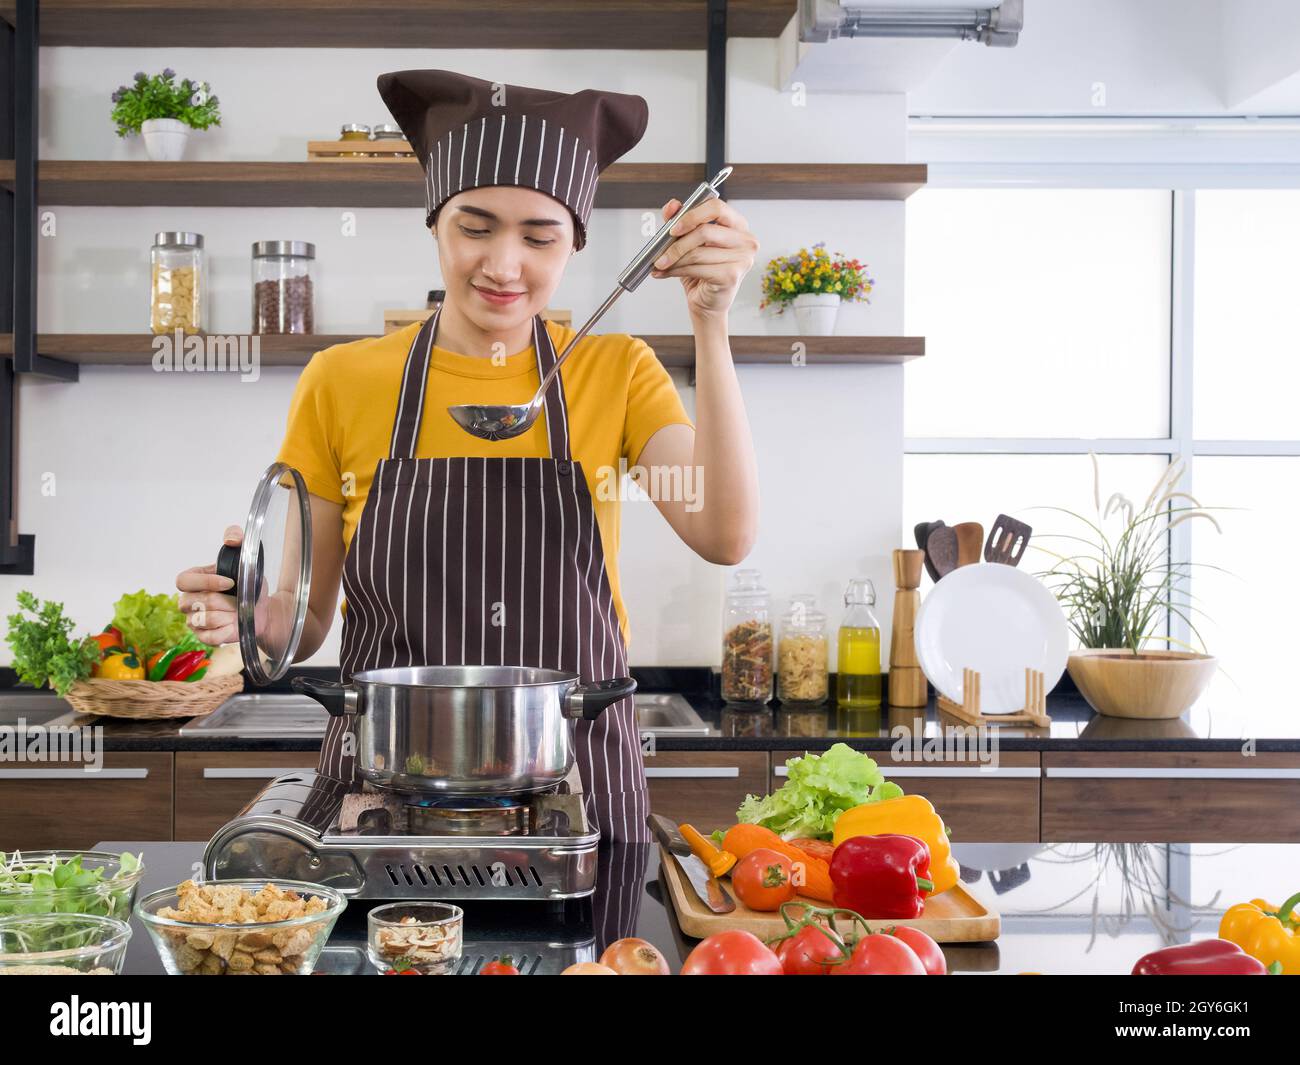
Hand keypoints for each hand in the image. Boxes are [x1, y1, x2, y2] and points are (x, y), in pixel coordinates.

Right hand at [175, 525, 240, 645]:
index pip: (183, 581)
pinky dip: (227, 631)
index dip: (205, 582)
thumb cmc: (249, 585)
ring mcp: (193, 620)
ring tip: (238, 611)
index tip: (229, 582)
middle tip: (239, 600)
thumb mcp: (246, 559)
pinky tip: (234, 624)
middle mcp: (188, 600)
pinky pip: (210, 637)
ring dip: (228, 615)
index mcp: (193, 580)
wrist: (261, 609)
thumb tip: (231, 539)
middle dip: (223, 601)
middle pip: (193, 602)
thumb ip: (238, 541)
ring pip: (204, 620)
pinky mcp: (202, 637)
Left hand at [650, 196, 757, 320]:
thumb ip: (680, 220)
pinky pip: (697, 268)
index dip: (691, 215)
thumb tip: (672, 206)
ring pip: (698, 252)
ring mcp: (742, 258)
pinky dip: (677, 271)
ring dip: (673, 259)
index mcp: (738, 224)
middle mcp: (746, 240)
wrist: (708, 304)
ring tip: (660, 264)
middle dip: (677, 243)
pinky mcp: (732, 276)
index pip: (716, 207)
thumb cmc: (702, 271)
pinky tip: (666, 273)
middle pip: (705, 231)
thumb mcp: (689, 241)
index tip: (672, 228)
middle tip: (659, 251)